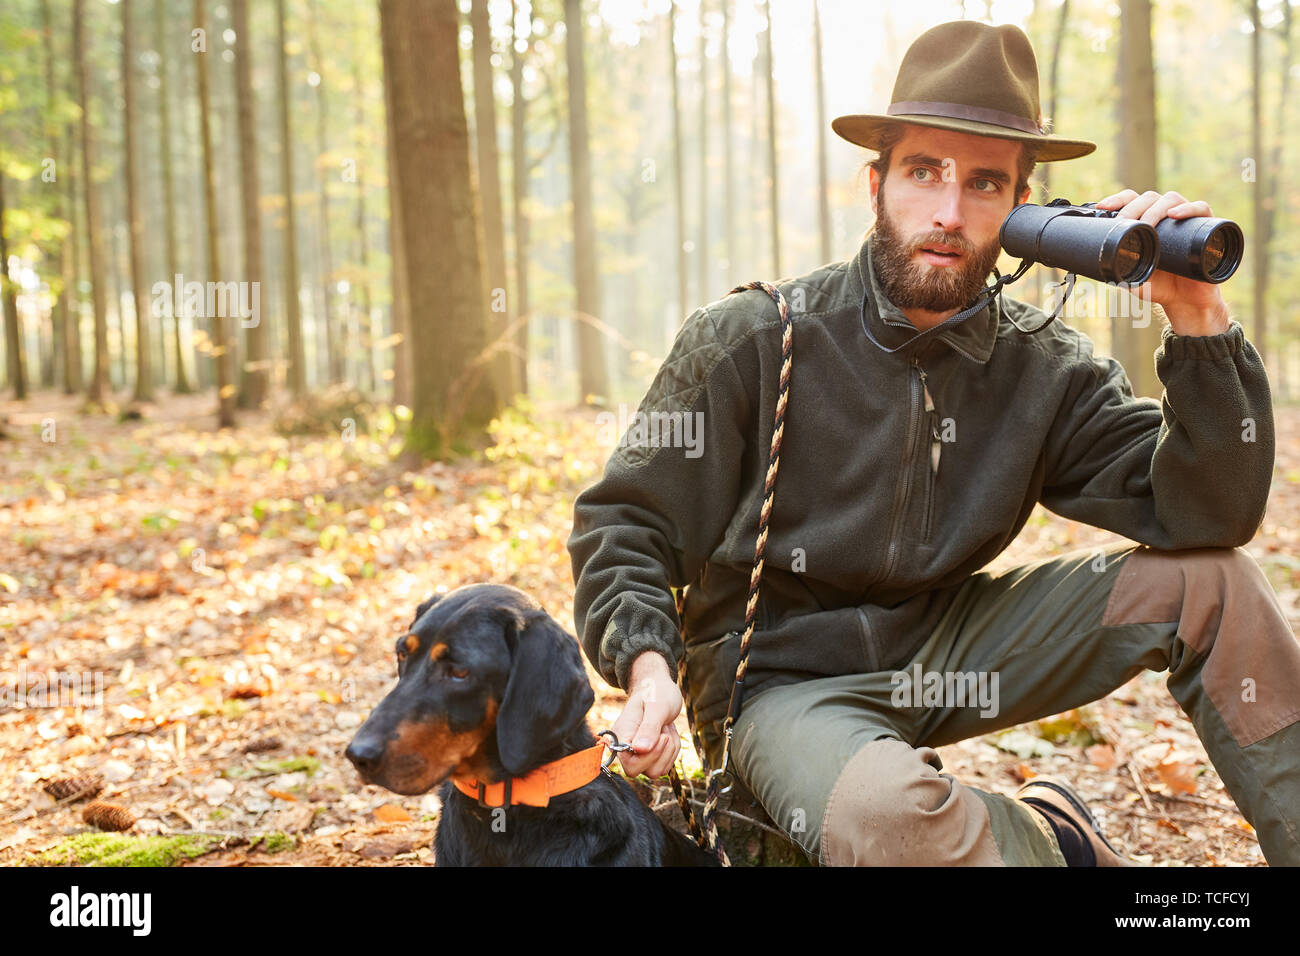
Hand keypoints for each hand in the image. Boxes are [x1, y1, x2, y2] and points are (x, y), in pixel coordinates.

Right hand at [607, 651, 682, 778]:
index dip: (649, 756)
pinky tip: (667, 732)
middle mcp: (625, 748)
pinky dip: (672, 750)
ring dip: (669, 749)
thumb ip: (649, 727)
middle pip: (642, 772)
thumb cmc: (655, 692)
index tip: (660, 735)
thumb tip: (640, 749)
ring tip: (665, 728)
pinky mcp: (649, 756)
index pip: (630, 765)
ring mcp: (637, 754)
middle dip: (661, 752)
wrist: (657, 687)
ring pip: (656, 771)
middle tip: (663, 729)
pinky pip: (665, 765)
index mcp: (620, 736)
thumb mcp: (656, 706)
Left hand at [1094, 189, 1230, 336]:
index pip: (1131, 200)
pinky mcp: (1206, 226)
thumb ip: (1117, 268)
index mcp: (1146, 222)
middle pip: (1149, 197)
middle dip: (1133, 207)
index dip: (1117, 200)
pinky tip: (1174, 215)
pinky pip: (1202, 208)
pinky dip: (1188, 208)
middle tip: (1125, 221)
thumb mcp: (1131, 276)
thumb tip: (1099, 264)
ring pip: (1171, 199)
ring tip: (1147, 223)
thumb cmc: (1158, 286)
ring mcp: (1186, 219)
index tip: (1102, 208)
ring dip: (1155, 208)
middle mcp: (1165, 216)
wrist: (1184, 301)